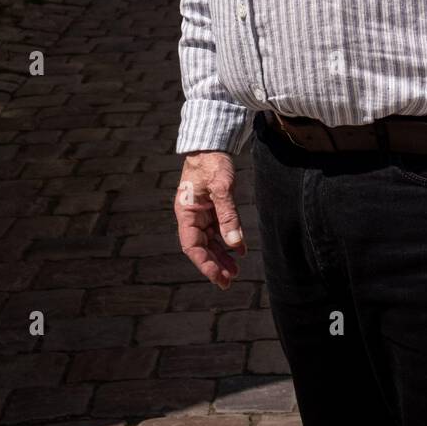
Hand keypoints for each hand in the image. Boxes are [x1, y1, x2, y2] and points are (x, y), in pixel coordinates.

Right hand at [174, 151, 247, 290]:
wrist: (212, 143)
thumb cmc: (212, 162)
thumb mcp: (221, 188)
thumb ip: (228, 216)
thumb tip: (235, 244)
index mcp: (186, 212)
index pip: (192, 246)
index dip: (205, 264)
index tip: (219, 278)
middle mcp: (191, 215)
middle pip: (202, 247)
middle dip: (215, 264)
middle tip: (229, 281)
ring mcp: (201, 212)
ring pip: (210, 240)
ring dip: (222, 255)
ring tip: (236, 270)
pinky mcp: (211, 207)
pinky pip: (218, 229)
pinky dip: (228, 239)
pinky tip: (240, 250)